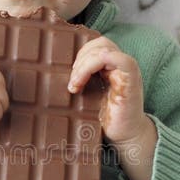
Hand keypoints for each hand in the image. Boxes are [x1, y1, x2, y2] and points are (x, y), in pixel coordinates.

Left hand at [68, 36, 156, 179]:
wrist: (123, 137)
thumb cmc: (104, 119)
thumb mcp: (86, 96)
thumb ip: (78, 80)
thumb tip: (48, 73)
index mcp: (110, 66)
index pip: (94, 46)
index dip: (78, 55)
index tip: (69, 77)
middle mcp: (120, 63)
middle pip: (98, 42)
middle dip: (79, 57)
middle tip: (71, 81)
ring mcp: (126, 67)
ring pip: (102, 47)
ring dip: (82, 64)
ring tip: (74, 84)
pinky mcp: (131, 75)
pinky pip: (110, 57)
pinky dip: (90, 66)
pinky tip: (79, 84)